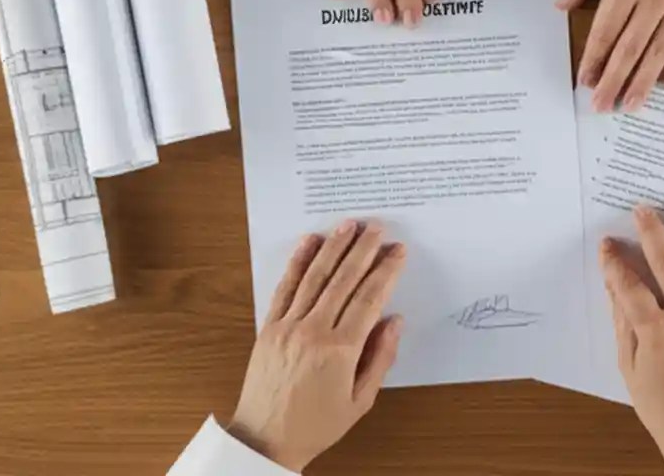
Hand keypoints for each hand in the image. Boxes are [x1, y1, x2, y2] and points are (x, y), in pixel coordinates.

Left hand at [228, 221, 406, 471]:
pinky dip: (298, 262)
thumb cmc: (316, 425)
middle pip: (344, 280)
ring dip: (333, 247)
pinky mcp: (269, 327)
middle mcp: (313, 331)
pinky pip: (285, 288)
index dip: (386, 271)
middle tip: (377, 227)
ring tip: (348, 225)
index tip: (398, 252)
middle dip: (363, 250)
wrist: (265, 438)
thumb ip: (380, 358)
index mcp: (340, 350)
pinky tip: (309, 242)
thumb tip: (394, 322)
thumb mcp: (360, 400)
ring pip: (315, 277)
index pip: (369, 298)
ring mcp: (288, 327)